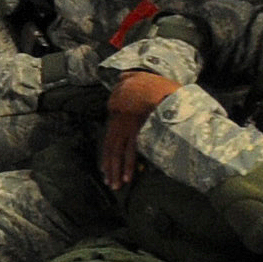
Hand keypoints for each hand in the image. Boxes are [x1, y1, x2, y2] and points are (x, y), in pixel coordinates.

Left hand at [98, 71, 179, 189]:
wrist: (156, 85)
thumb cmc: (151, 81)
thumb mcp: (135, 77)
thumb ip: (127, 78)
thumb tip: (121, 76)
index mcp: (118, 112)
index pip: (110, 136)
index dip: (108, 152)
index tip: (106, 165)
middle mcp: (119, 122)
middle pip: (110, 148)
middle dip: (109, 166)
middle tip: (107, 181)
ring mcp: (126, 128)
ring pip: (117, 153)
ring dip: (115, 170)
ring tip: (115, 185)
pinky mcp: (137, 132)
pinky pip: (131, 153)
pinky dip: (127, 166)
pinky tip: (126, 178)